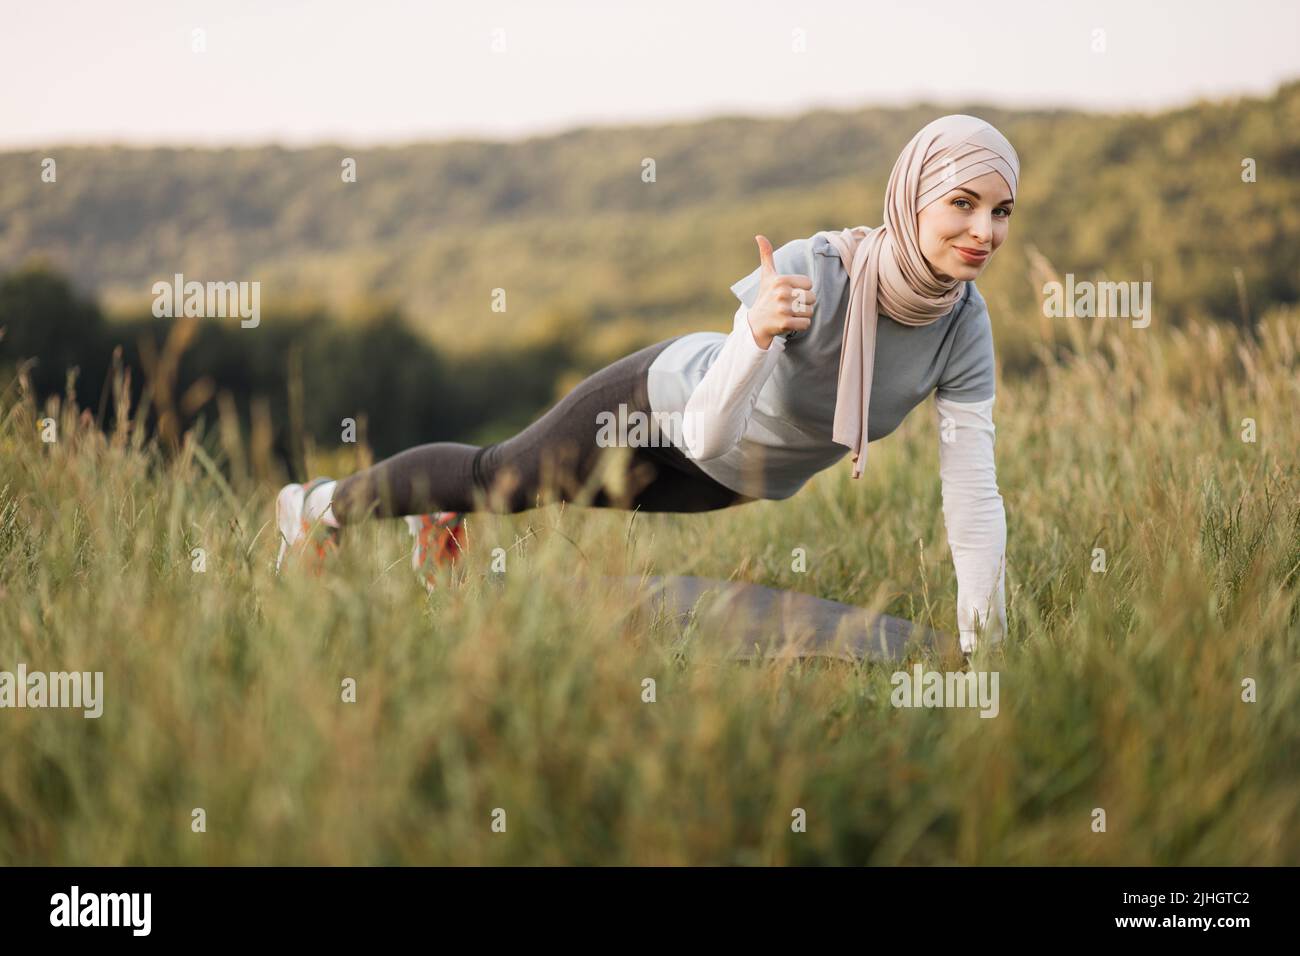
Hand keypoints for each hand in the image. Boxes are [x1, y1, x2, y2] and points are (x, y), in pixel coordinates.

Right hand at [746, 235, 815, 349]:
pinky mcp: (785, 323)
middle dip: (804, 303)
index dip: (802, 290)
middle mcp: (782, 293)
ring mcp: (783, 309)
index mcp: (781, 280)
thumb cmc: (765, 296)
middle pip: (812, 297)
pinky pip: (806, 324)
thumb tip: (759, 236)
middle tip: (790, 305)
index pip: (809, 284)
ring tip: (790, 314)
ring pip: (810, 311)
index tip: (790, 293)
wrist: (755, 323)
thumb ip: (766, 255)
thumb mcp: (766, 276)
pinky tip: (790, 323)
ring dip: (803, 315)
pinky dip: (801, 325)